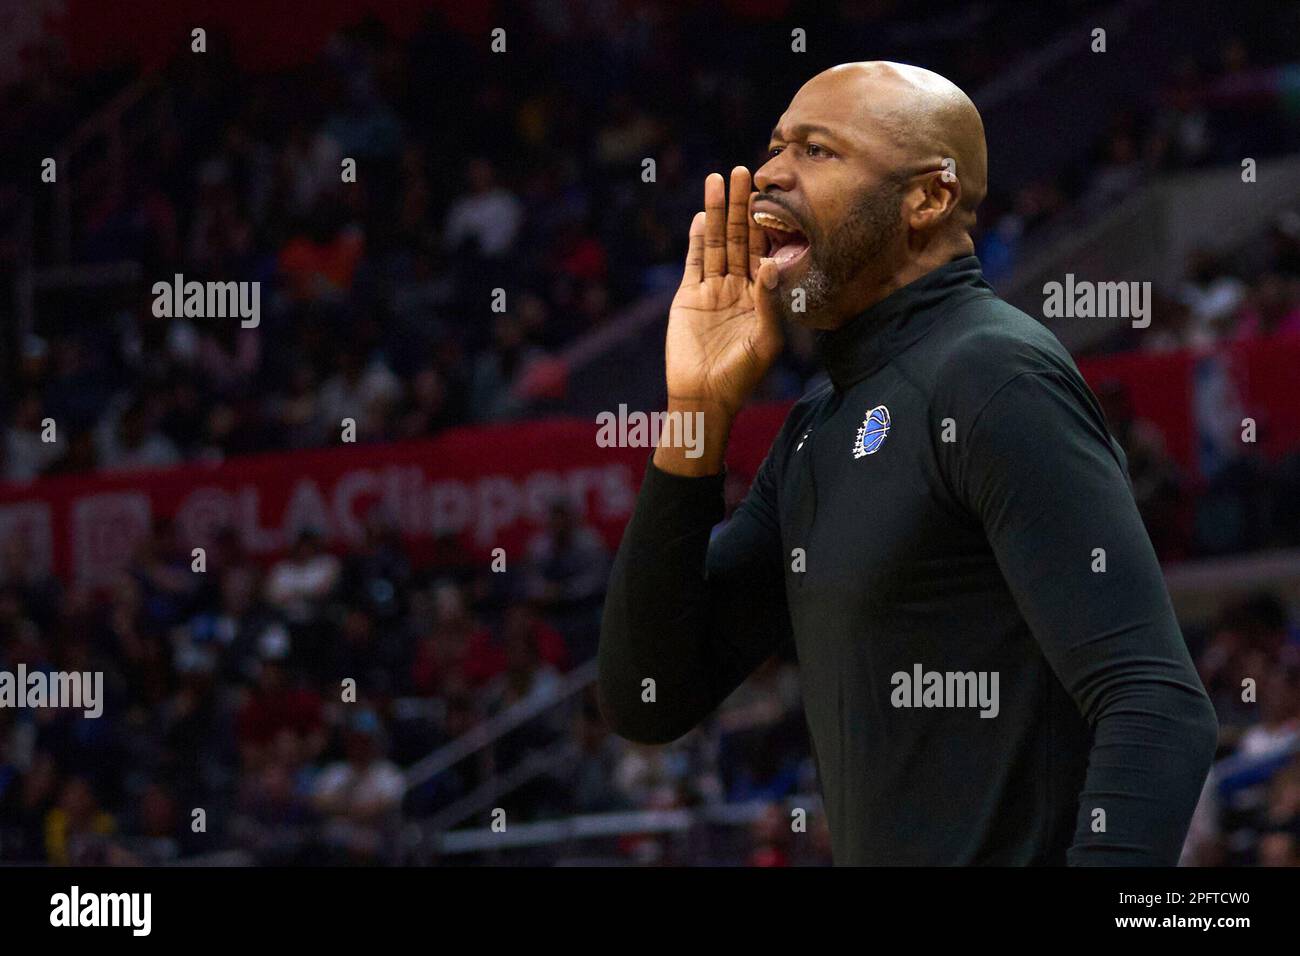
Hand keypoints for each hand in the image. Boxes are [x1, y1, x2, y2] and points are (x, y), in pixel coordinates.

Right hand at [666, 167, 782, 417]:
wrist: (704, 396)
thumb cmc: (741, 376)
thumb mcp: (764, 340)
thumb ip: (767, 301)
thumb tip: (770, 262)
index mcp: (760, 296)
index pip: (763, 249)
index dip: (765, 221)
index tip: (767, 192)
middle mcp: (737, 287)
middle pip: (739, 238)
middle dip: (739, 205)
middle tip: (741, 171)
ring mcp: (712, 290)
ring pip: (716, 243)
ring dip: (717, 213)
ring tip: (717, 181)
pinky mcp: (689, 297)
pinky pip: (695, 262)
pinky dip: (698, 240)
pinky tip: (703, 217)